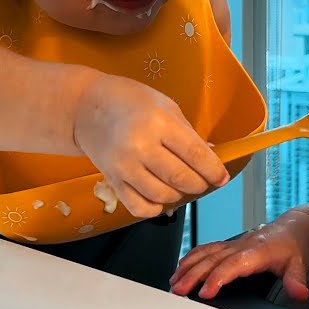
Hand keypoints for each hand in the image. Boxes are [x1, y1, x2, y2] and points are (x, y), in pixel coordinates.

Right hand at [72, 73, 229, 217]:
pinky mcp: (112, 181)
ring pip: (163, 196)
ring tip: (180, 184)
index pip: (195, 154)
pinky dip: (155, 208)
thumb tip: (212, 157)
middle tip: (203, 181)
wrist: (86, 107)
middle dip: (199, 184)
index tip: (222, 177)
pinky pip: (139, 207)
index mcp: (158, 123)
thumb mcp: (165, 106)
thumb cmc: (129, 100)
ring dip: (178, 195)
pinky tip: (159, 196)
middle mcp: (140, 146)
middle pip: (181, 178)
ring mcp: (124, 167)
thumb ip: (188, 133)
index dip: (213, 169)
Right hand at [170, 211, 308, 299]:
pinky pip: (206, 249)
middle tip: (178, 290)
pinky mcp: (228, 245)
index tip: (205, 292)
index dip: (218, 278)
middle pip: (212, 260)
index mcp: (257, 251)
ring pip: (205, 254)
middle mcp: (240, 246)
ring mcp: (232, 244)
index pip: (233, 265)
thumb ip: (297, 281)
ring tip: (174, 282)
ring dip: (187, 266)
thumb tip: (300, 293)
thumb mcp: (300, 265)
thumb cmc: (294, 248)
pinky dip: (190, 258)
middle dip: (193, 275)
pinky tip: (180, 268)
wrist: (293, 229)